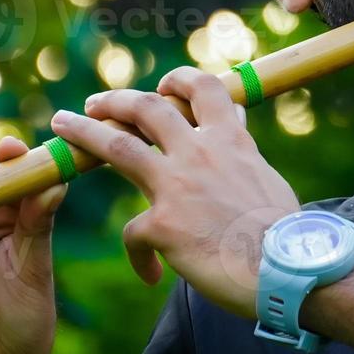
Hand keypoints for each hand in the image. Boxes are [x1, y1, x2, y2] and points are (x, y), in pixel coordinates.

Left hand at [49, 66, 298, 318]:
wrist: (289, 269)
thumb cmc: (285, 232)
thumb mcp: (265, 175)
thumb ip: (241, 148)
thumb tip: (235, 119)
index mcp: (230, 141)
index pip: (202, 90)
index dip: (178, 81)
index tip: (163, 83)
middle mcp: (199, 153)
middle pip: (146, 107)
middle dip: (116, 100)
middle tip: (95, 103)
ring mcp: (177, 186)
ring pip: (117, 145)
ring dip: (84, 132)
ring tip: (63, 125)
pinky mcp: (163, 225)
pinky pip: (134, 233)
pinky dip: (139, 254)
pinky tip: (149, 273)